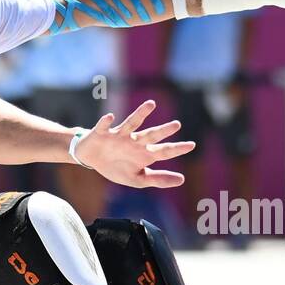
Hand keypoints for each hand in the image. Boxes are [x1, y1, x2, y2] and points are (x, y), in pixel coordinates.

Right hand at [74, 100, 194, 188]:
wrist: (92, 158)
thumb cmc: (116, 167)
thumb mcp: (138, 179)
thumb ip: (159, 179)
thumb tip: (182, 180)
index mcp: (144, 153)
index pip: (164, 151)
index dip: (177, 148)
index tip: (192, 145)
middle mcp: (135, 141)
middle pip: (151, 135)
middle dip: (163, 131)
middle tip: (177, 125)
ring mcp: (119, 135)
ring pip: (132, 122)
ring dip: (141, 114)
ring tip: (151, 104)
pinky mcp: (102, 132)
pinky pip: (105, 126)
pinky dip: (106, 122)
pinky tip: (110, 117)